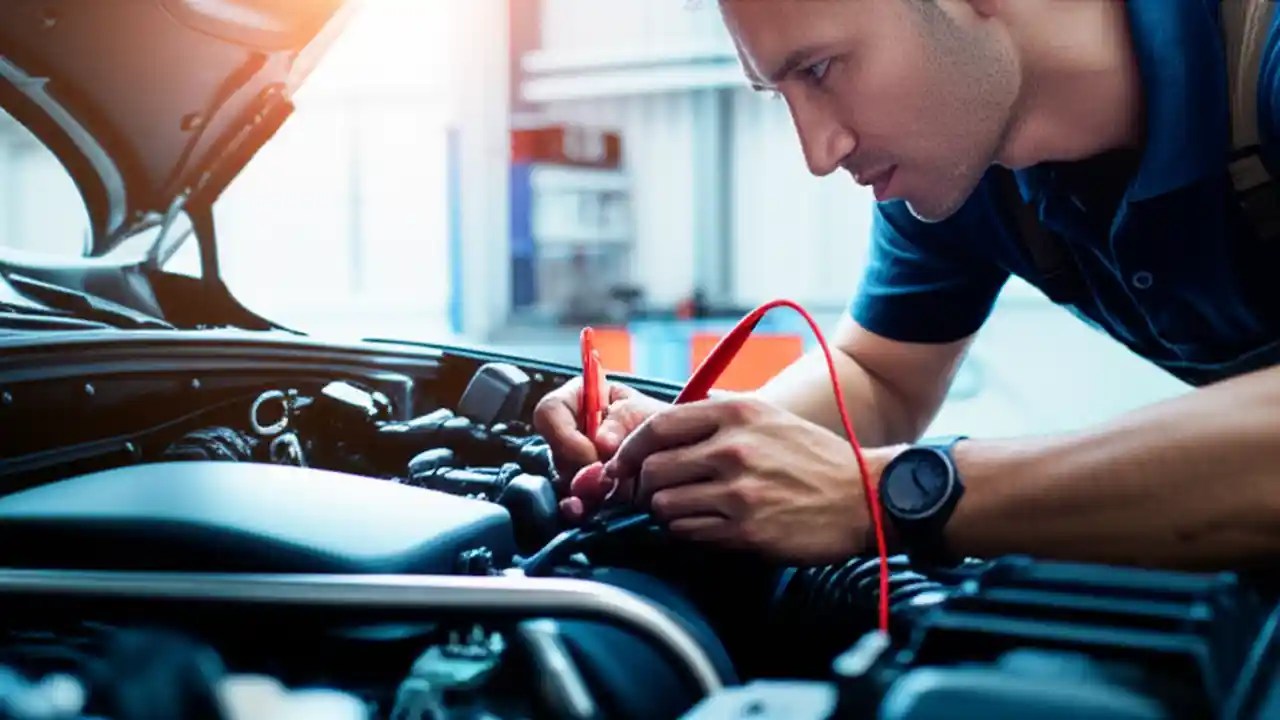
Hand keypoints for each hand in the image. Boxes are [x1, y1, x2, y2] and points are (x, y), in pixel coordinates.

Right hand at [531, 376, 667, 520]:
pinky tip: (582, 511)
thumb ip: (622, 421)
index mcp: (578, 399)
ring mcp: (572, 462)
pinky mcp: (581, 489)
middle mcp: (568, 430)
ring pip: (561, 478)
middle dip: (579, 466)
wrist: (676, 453)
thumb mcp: (645, 412)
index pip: (549, 412)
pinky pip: (568, 501)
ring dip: (582, 490)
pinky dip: (576, 508)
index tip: (594, 453)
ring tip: (605, 494)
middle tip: (608, 477)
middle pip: (554, 450)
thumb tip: (601, 443)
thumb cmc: (660, 424)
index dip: (566, 436)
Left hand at [602, 395, 884, 564]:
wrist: (864, 496)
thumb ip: (715, 416)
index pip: (656, 428)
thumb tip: (660, 425)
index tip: (623, 464)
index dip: (629, 450)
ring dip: (665, 512)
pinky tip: (706, 525)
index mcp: (734, 414)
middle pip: (652, 470)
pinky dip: (687, 532)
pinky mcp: (747, 530)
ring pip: (664, 506)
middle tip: (651, 494)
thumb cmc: (811, 457)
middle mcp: (733, 449)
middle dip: (643, 486)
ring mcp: (739, 492)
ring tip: (684, 510)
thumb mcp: (766, 416)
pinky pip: (689, 533)